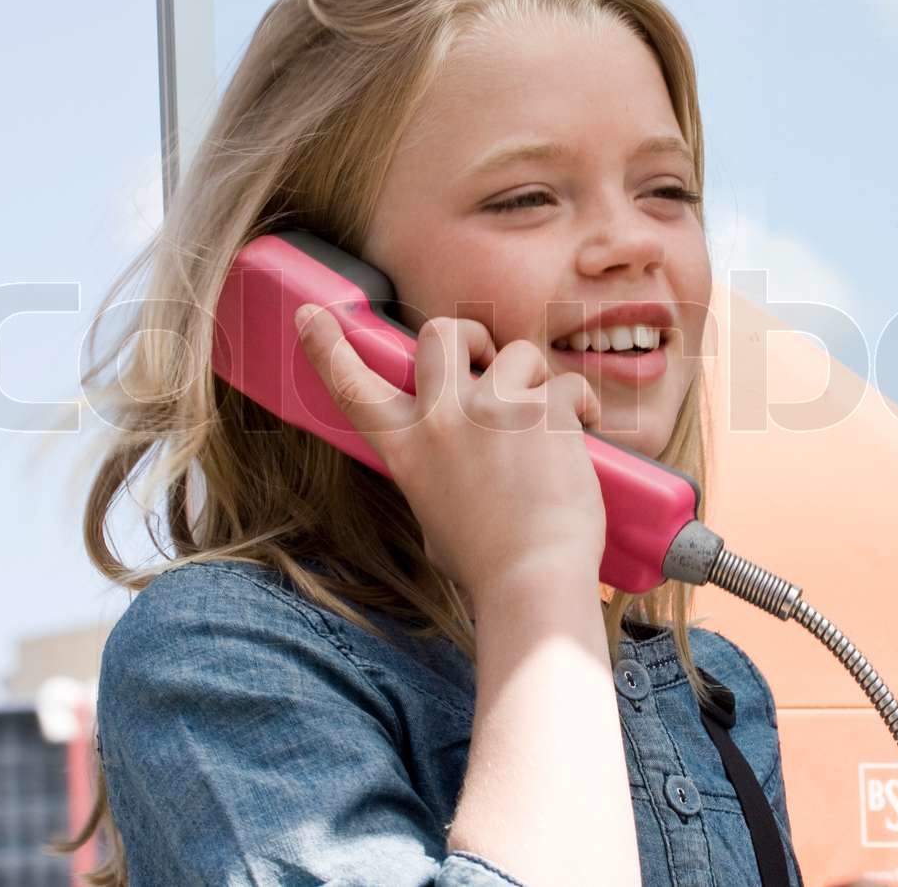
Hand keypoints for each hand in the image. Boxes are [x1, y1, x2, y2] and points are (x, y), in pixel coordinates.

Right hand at [294, 304, 607, 600]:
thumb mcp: (434, 522)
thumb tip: (452, 471)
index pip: (353, 387)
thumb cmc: (488, 565)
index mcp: (406, 450)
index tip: (311, 315)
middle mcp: (440, 421)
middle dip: (470, 339)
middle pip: (439, 333)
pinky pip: (566, 382)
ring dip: (536, 378)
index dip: (327, 347)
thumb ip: (435, 479)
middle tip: (491, 364)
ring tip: (550, 419)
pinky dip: (582, 403)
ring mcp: (491, 410)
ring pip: (516, 352)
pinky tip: (587, 428)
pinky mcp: (542, 410)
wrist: (534, 582)